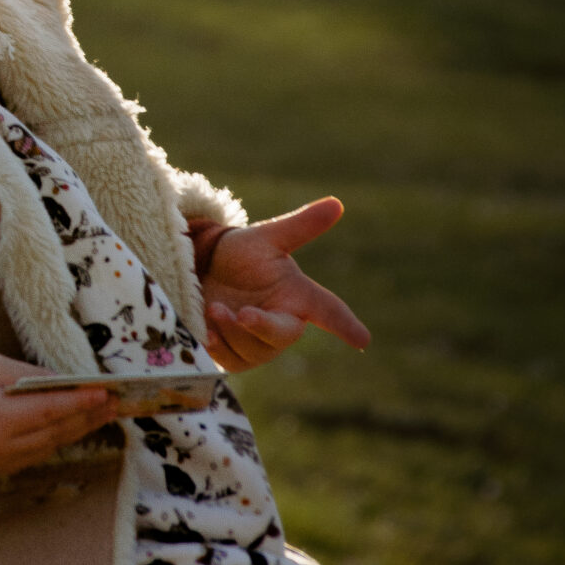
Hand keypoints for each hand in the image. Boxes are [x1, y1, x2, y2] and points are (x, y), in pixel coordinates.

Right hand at [0, 352, 118, 476]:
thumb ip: (28, 376)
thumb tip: (64, 382)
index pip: (50, 411)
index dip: (80, 402)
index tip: (105, 392)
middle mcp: (2, 447)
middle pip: (57, 431)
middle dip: (88, 416)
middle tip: (115, 402)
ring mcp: (1, 462)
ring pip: (52, 445)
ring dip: (79, 429)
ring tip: (104, 413)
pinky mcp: (0, 467)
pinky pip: (39, 453)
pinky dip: (59, 438)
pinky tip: (76, 426)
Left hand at [202, 197, 368, 371]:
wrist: (202, 269)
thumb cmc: (242, 254)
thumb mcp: (268, 238)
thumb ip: (301, 226)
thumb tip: (337, 203)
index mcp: (298, 296)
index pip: (329, 311)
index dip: (346, 325)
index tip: (362, 339)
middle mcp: (283, 323)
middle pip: (284, 335)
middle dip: (262, 326)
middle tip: (242, 313)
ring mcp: (260, 344)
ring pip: (254, 349)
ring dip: (232, 331)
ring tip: (212, 307)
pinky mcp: (235, 356)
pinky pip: (231, 360)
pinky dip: (218, 346)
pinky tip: (206, 333)